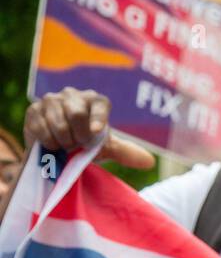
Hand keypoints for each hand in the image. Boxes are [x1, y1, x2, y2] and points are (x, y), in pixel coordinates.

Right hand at [24, 89, 153, 168]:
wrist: (59, 149)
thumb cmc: (87, 144)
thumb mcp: (107, 148)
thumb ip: (126, 152)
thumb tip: (150, 162)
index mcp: (95, 101)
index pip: (100, 104)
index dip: (98, 119)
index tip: (95, 134)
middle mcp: (73, 95)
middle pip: (76, 112)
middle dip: (79, 135)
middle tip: (78, 145)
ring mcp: (51, 100)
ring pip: (58, 121)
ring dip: (64, 141)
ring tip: (66, 145)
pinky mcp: (33, 110)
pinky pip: (41, 127)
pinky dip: (49, 142)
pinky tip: (52, 144)